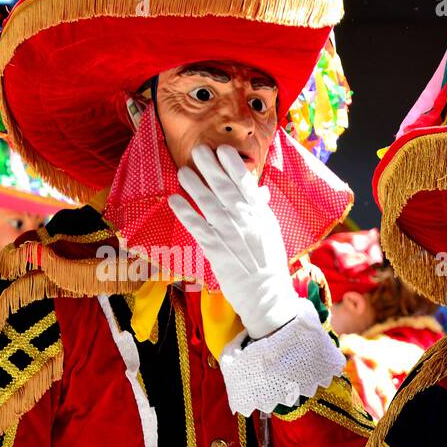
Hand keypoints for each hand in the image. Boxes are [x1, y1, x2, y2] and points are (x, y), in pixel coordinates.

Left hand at [168, 144, 300, 338]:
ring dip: (195, 187)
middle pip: (226, 190)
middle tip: (199, 150)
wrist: (267, 296)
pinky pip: (198, 228)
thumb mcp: (271, 233)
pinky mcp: (216, 251)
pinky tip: (175, 200)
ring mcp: (231, 236)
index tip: (223, 150)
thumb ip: (262, 210)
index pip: (247, 186)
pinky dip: (186, 213)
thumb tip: (259, 190)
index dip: (234, 166)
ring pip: (210, 206)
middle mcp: (247, 223)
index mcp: (262, 217)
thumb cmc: (269, 265)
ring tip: (184, 172)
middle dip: (212, 168)